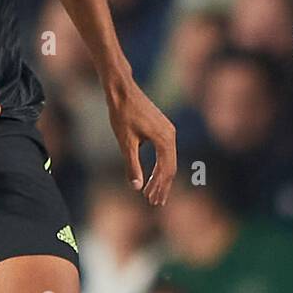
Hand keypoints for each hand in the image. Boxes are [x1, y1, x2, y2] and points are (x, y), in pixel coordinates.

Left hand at [106, 78, 176, 205]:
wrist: (122, 90)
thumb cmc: (122, 114)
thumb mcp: (125, 142)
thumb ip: (132, 165)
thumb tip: (136, 188)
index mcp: (165, 139)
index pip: (165, 170)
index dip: (158, 187)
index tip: (150, 200)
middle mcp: (170, 135)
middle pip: (170, 167)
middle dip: (162, 186)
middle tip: (154, 202)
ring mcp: (168, 130)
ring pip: (168, 160)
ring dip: (161, 177)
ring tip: (153, 192)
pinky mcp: (162, 128)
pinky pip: (165, 152)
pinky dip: (160, 165)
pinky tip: (152, 174)